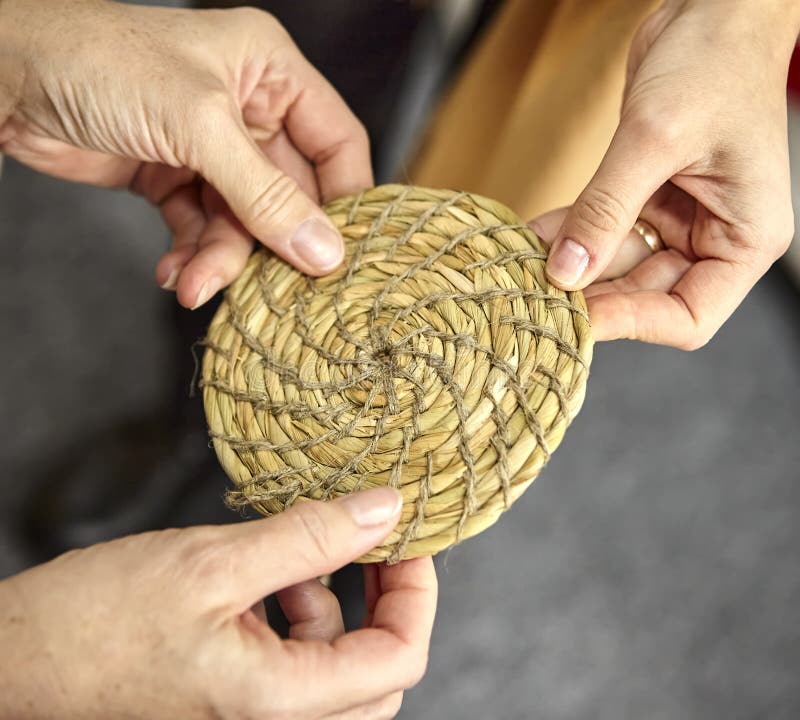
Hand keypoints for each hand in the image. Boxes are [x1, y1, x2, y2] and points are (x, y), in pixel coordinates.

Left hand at [0, 0, 371, 307]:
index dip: (347, 198)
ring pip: (244, 221)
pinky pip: (202, 230)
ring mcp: (210, 149)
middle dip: (273, 242)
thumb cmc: (100, 62)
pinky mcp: (174, 178)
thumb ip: (264, 194)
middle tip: (278, 289)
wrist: (6, 75)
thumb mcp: (199, 126)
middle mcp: (247, 110)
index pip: (336, 141)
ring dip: (223, 259)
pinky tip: (175, 274)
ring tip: (197, 285)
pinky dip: (192, 256)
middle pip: (289, 193)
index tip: (348, 253)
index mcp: (270, 73)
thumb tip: (324, 251)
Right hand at [0, 488, 436, 718]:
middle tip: (366, 545)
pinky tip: (265, 589)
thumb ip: (308, 537)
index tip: (405, 537)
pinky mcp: (231, 713)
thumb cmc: (93, 623)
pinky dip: (299, 627)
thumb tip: (384, 508)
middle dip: (380, 601)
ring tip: (293, 568)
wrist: (13, 665)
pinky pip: (296, 676)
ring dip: (333, 612)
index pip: (398, 657)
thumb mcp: (212, 562)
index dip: (416, 590)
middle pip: (378, 675)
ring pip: (339, 676)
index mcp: (276, 706)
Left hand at [531, 0, 798, 349]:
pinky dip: (570, 231)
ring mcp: (679, 218)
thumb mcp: (654, 140)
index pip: (689, 317)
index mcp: (744, 239)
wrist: (713, 9)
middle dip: (590, 291)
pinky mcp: (648, 196)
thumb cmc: (714, 62)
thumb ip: (606, 209)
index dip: (632, 323)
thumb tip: (566, 272)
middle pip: (644, 294)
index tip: (579, 318)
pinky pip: (603, 227)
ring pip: (616, 262)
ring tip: (523, 261)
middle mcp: (713, 237)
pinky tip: (532, 235)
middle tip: (535, 295)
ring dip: (570, 261)